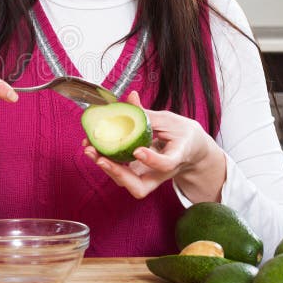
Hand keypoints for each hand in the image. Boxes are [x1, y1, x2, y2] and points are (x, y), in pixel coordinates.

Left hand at [82, 90, 225, 201]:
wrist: (191, 151)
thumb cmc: (182, 136)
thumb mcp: (170, 121)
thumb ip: (148, 114)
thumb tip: (131, 97)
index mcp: (177, 157)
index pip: (166, 164)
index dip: (152, 160)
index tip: (138, 150)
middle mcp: (160, 173)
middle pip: (139, 186)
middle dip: (117, 173)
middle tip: (101, 158)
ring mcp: (147, 176)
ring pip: (126, 182)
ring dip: (106, 167)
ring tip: (90, 149)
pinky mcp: (137, 173)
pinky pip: (119, 172)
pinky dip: (105, 161)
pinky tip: (93, 146)